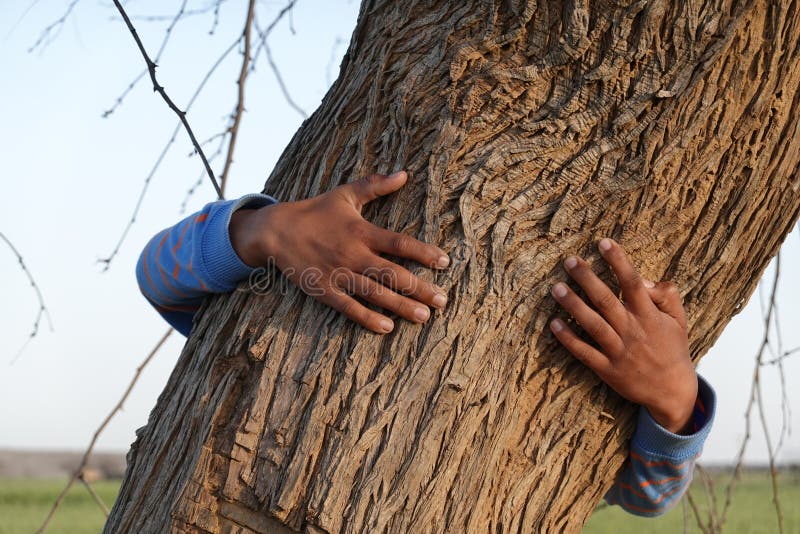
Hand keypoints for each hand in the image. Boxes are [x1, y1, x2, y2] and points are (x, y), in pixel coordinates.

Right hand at [230, 171, 448, 333]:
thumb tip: (404, 173)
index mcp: (361, 231)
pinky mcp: (324, 290)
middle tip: (442, 301)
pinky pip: (349, 307)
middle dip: (420, 288)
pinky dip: (367, 318)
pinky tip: (387, 328)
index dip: (424, 253)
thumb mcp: (345, 194)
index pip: (400, 243)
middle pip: (393, 274)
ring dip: (401, 306)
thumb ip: (375, 185)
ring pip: (375, 293)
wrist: (276, 230)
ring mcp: (338, 274)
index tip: (444, 262)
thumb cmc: (315, 211)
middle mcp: (353, 254)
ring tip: (424, 317)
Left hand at [548, 238, 697, 433]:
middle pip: (606, 300)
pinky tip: (553, 324)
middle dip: (587, 278)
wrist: (672, 392)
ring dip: (573, 305)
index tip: (603, 243)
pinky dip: (568, 339)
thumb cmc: (672, 349)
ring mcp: (618, 351)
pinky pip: (584, 352)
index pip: (633, 283)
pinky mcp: (607, 369)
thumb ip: (666, 295)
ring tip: (556, 287)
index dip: (618, 262)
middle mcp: (632, 331)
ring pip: (593, 324)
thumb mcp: (678, 320)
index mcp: (649, 316)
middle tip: (570, 260)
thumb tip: (643, 279)